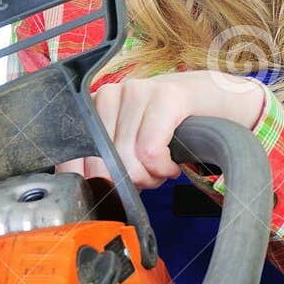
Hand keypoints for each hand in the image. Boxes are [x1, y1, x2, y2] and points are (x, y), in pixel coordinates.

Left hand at [56, 71, 266, 189]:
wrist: (212, 103)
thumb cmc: (165, 132)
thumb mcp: (128, 148)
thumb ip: (104, 164)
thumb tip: (88, 192)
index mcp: (92, 109)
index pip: (71, 156)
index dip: (90, 183)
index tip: (113, 190)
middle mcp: (108, 95)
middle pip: (100, 162)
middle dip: (126, 183)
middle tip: (147, 179)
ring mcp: (136, 91)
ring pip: (126, 159)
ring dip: (149, 177)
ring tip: (161, 169)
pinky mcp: (165, 95)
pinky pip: (150, 149)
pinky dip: (162, 168)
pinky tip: (171, 165)